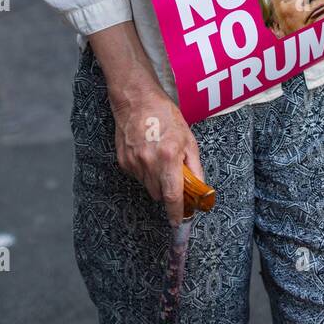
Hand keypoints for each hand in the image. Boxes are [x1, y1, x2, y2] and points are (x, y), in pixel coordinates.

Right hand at [107, 76, 203, 225]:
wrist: (136, 100)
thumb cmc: (165, 115)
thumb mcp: (188, 139)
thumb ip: (194, 167)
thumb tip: (200, 189)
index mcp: (168, 158)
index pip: (173, 196)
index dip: (176, 213)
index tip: (178, 223)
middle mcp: (148, 163)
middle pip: (160, 194)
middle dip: (168, 191)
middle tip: (173, 175)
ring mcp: (133, 163)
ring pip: (148, 187)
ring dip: (156, 181)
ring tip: (159, 157)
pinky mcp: (123, 162)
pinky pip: (137, 177)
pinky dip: (144, 171)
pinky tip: (147, 153)